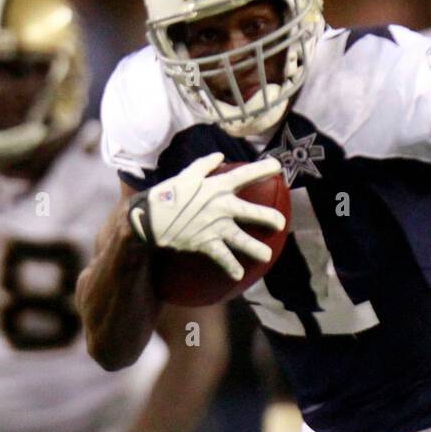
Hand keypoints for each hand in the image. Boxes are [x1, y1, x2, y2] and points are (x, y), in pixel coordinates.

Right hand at [128, 151, 285, 282]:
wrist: (149, 218)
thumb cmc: (168, 194)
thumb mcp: (186, 175)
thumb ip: (204, 165)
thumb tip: (220, 156)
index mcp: (217, 187)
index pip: (244, 175)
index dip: (263, 169)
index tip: (278, 167)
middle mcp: (221, 207)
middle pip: (252, 213)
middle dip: (269, 218)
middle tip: (281, 224)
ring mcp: (214, 227)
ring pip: (241, 240)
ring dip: (256, 249)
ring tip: (267, 256)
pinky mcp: (205, 243)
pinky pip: (222, 258)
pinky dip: (230, 267)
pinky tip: (238, 275)